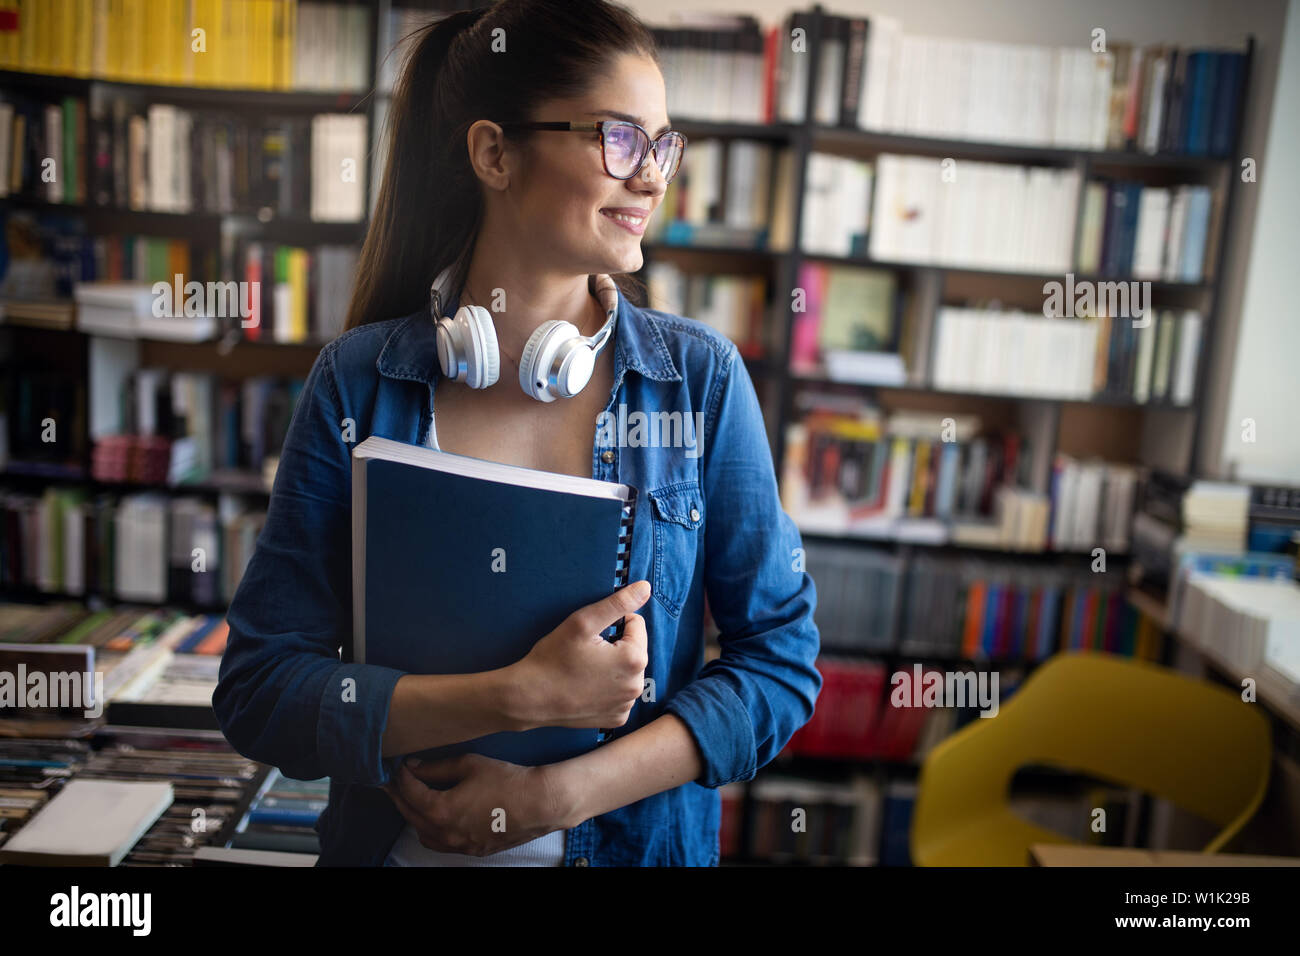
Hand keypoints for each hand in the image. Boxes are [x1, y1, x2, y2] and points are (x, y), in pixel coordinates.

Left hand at [383, 753, 576, 855]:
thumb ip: (436, 767)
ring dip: (414, 816)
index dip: (401, 775)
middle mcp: (444, 834)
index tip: (400, 764)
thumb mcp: (468, 765)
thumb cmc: (506, 781)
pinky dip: (432, 829)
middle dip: (399, 796)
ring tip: (414, 798)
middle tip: (393, 781)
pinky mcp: (472, 850)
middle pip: (410, 815)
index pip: (409, 791)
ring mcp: (458, 845)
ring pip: (423, 834)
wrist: (538, 803)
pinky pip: (441, 843)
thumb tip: (413, 766)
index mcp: (440, 811)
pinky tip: (438, 815)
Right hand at [506, 580, 649, 729]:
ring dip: (612, 667)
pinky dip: (608, 689)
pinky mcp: (616, 719)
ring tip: (584, 670)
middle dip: (615, 646)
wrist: (529, 698)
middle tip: (585, 653)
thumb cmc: (553, 658)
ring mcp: (627, 705)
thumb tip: (645, 588)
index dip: (613, 623)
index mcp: (634, 658)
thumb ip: (618, 603)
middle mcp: (636, 685)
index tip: (591, 635)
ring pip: (627, 672)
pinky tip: (587, 688)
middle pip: (633, 649)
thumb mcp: (583, 622)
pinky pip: (619, 695)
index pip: (636, 624)